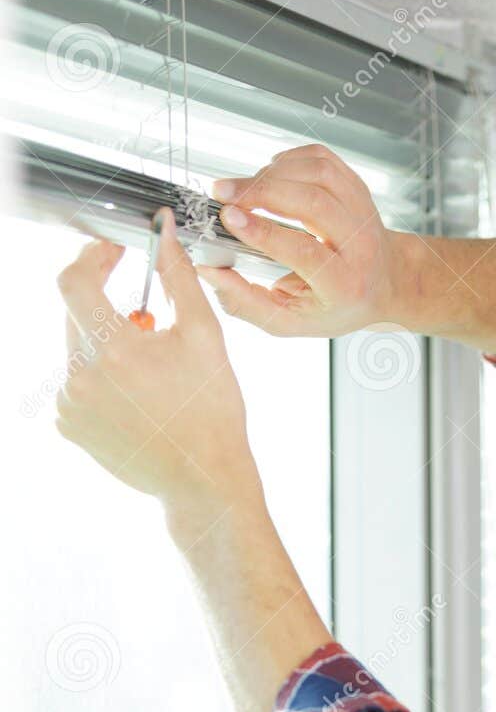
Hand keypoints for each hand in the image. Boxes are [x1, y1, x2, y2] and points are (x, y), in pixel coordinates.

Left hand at [55, 209, 260, 512]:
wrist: (202, 480)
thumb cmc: (211, 414)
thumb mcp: (205, 336)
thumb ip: (178, 276)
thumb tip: (164, 232)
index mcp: (113, 349)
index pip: (73, 279)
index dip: (91, 257)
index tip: (112, 255)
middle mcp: (81, 376)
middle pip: (76, 314)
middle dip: (107, 307)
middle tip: (148, 322)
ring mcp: (70, 404)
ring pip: (77, 349)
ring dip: (106, 346)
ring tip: (149, 373)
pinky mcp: (69, 425)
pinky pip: (75, 383)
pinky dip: (99, 379)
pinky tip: (135, 399)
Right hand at [200, 144, 413, 337]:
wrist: (383, 283)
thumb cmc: (332, 305)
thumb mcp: (290, 320)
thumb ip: (246, 302)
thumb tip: (208, 272)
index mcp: (345, 285)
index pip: (304, 252)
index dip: (265, 232)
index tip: (229, 217)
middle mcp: (361, 244)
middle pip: (312, 203)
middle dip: (261, 192)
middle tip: (223, 193)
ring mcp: (363, 210)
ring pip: (317, 173)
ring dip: (272, 174)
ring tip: (243, 188)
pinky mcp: (357, 185)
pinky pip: (320, 159)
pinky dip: (288, 160)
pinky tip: (270, 176)